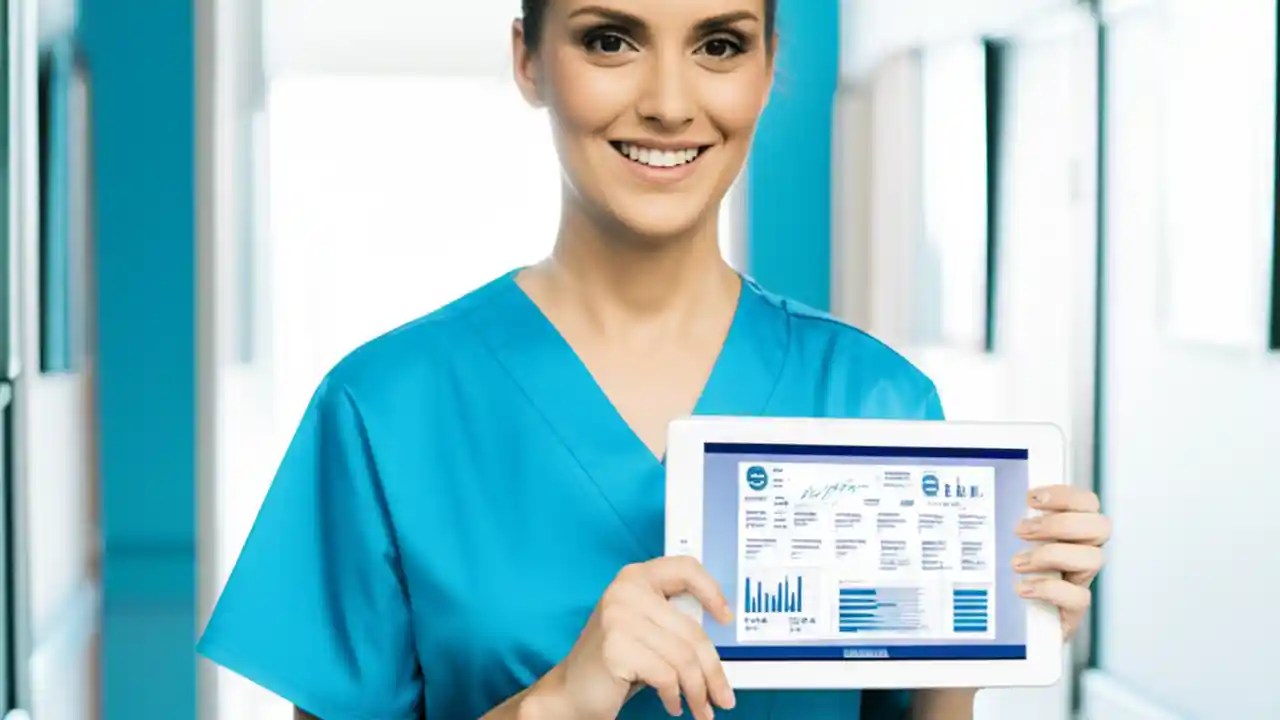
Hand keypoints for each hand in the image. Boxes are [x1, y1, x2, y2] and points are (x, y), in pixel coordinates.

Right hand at [532, 556, 736, 719]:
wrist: (571, 691)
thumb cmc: (615, 661)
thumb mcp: (646, 628)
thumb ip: (674, 619)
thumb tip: (720, 633)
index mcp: (636, 577)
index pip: (685, 568)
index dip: (711, 590)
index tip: (725, 618)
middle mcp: (626, 591)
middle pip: (692, 630)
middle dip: (713, 671)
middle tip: (723, 697)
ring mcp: (619, 617)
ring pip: (683, 658)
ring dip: (698, 690)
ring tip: (701, 708)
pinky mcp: (616, 647)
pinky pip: (666, 675)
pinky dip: (675, 695)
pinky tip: (673, 703)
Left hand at [1013, 485, 1110, 639]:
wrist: (1010, 624)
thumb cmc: (1008, 576)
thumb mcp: (1005, 542)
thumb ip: (1006, 522)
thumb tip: (985, 497)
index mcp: (1069, 532)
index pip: (1087, 503)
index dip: (1066, 496)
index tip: (1032, 498)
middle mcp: (1081, 553)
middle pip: (1100, 526)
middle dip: (1059, 523)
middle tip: (1022, 531)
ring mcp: (1080, 581)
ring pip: (1093, 558)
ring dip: (1051, 554)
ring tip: (1018, 562)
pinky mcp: (1073, 611)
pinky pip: (1078, 597)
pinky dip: (1049, 588)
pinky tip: (1024, 588)